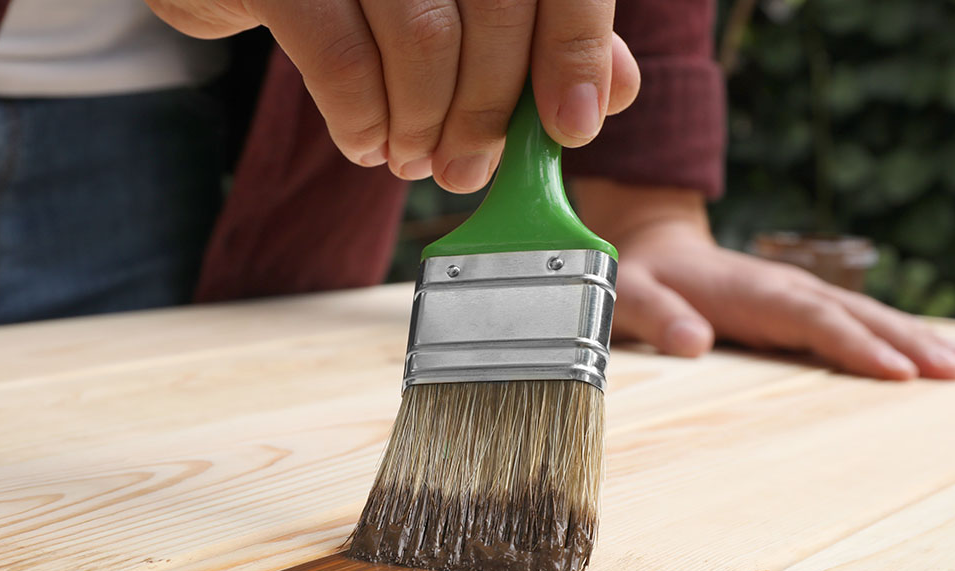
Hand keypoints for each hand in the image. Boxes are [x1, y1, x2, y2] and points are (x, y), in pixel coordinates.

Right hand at [145, 0, 639, 191]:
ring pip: (424, 40)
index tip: (571, 126)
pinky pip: (343, 61)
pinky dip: (362, 122)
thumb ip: (535, 33)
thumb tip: (611, 88)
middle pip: (496, 12)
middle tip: (467, 169)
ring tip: (411, 158)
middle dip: (488, 112)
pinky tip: (366, 142)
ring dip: (424, 125)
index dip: (576, 48)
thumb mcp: (456, 0)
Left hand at [571, 179, 954, 379]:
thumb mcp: (629, 295)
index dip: (855, 344)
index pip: (813, 318)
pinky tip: (931, 357)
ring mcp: (799, 295)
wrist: (654, 247)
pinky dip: (897, 337)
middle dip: (909, 343)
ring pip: (867, 316)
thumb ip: (658, 317)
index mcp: (752, 291)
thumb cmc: (640, 278)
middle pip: (857, 315)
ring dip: (916, 340)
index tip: (898, 372)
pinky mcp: (802, 305)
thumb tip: (695, 342)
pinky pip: (857, 321)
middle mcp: (787, 289)